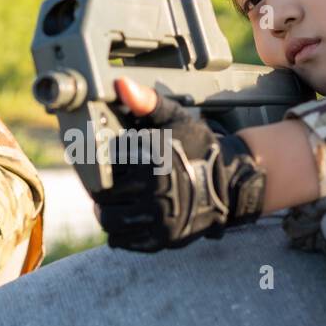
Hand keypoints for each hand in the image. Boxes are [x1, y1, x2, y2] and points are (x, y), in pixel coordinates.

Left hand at [92, 77, 266, 251]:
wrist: (228, 182)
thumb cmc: (197, 147)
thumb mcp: (175, 119)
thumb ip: (146, 102)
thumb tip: (120, 84)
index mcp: (152, 163)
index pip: (104, 167)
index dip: (97, 163)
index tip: (101, 160)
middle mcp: (155, 194)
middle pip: (103, 197)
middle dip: (100, 189)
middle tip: (104, 182)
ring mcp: (159, 220)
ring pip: (110, 222)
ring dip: (106, 211)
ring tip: (112, 201)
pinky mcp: (162, 239)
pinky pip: (124, 241)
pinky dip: (119, 232)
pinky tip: (126, 217)